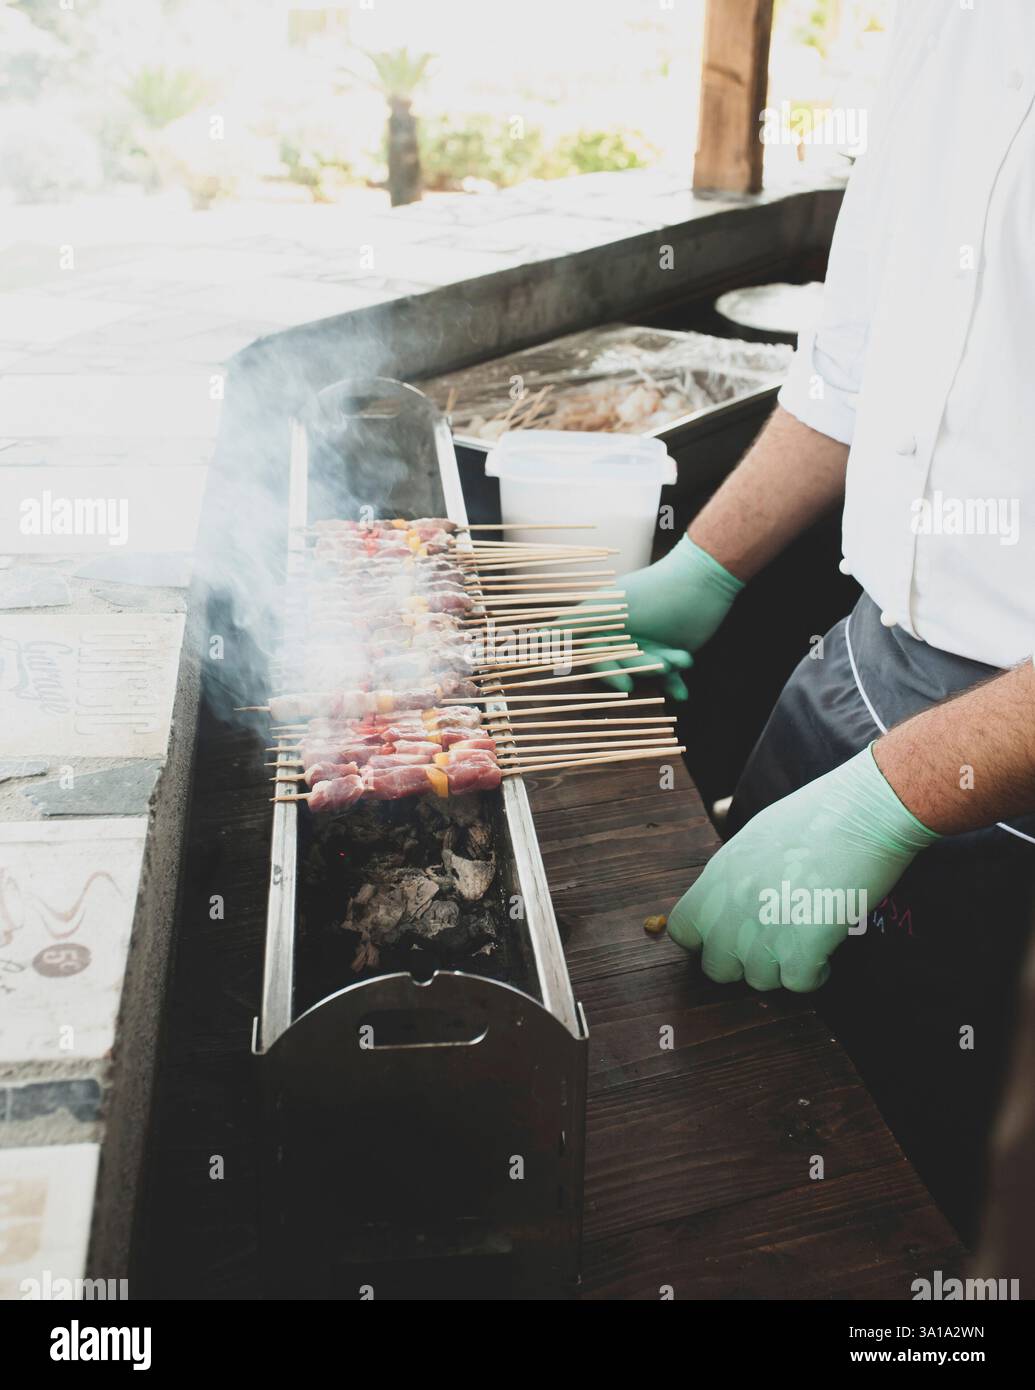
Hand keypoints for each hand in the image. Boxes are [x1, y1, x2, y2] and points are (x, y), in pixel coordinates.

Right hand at [585, 535, 743, 699]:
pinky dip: (676, 687)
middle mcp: (623, 637)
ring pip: (647, 674)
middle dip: (641, 667)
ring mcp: (648, 647)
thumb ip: (570, 625)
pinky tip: (683, 693)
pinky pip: (670, 680)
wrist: (703, 582)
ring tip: (680, 659)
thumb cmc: (652, 593)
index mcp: (604, 625)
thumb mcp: (606, 608)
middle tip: (660, 663)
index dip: (606, 670)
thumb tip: (532, 638)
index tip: (623, 683)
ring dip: (663, 672)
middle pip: (623, 666)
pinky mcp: (672, 654)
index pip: (595, 656)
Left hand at [667, 744, 939, 991]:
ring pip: (761, 980)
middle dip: (744, 963)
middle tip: (773, 946)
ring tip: (804, 943)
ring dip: (782, 968)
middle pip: (717, 968)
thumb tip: (729, 903)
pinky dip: (815, 975)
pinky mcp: (805, 944)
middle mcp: (733, 905)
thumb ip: (733, 877)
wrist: (862, 811)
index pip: (682, 931)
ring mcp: (766, 927)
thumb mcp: (754, 839)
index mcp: (718, 877)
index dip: (704, 941)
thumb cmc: (816, 816)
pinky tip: (825, 955)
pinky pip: (799, 984)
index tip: (730, 937)